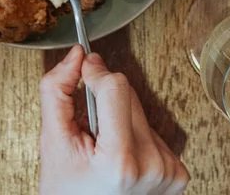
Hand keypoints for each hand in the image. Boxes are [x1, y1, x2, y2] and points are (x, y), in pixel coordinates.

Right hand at [39, 47, 187, 194]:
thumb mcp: (52, 144)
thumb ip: (56, 93)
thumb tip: (76, 56)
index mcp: (120, 161)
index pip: (115, 87)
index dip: (94, 72)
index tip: (83, 70)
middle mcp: (152, 166)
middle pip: (129, 96)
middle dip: (104, 102)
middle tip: (87, 130)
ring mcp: (169, 172)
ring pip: (140, 113)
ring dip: (119, 121)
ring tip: (103, 151)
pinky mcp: (177, 174)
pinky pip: (152, 133)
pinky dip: (134, 139)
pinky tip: (120, 160)